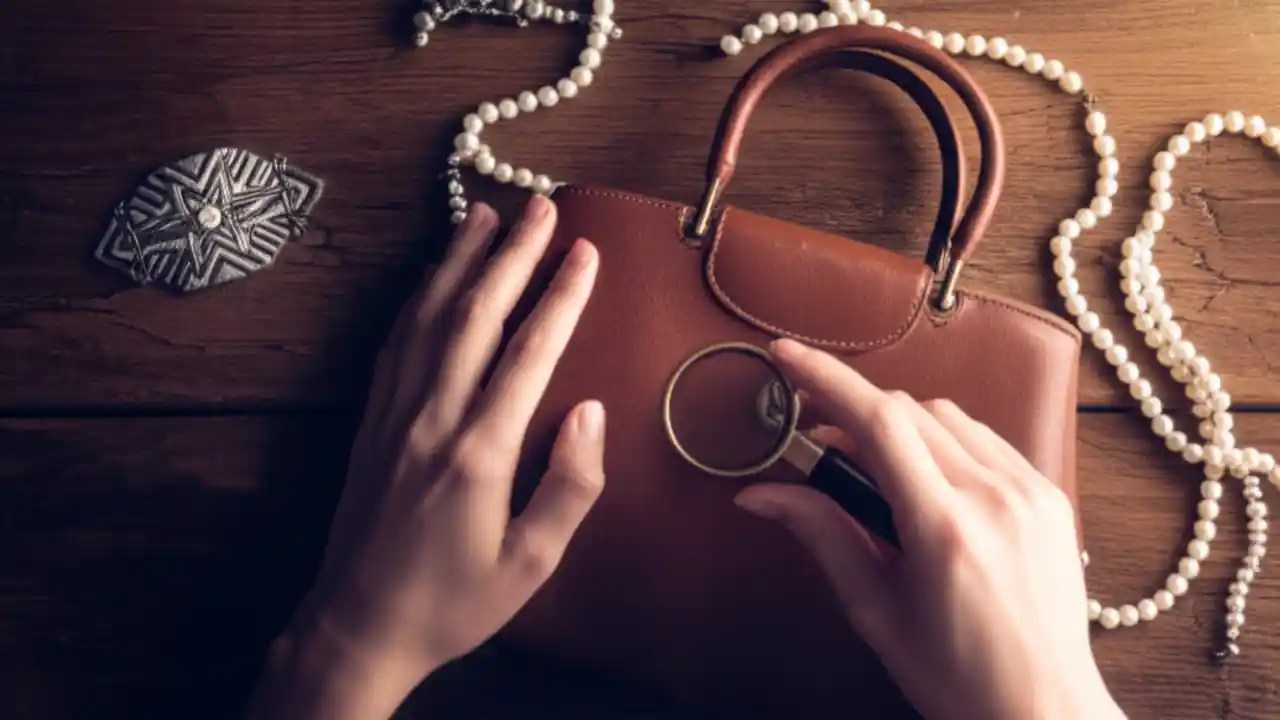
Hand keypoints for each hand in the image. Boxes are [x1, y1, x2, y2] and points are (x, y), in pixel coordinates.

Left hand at [248, 197, 605, 719]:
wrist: (359, 627)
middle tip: (538, 205)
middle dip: (510, 254)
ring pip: (427, 318)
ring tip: (483, 214)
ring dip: (457, 262)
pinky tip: (431, 276)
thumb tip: (590, 412)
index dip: (560, 295)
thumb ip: (568, 488)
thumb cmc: (454, 602)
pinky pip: (394, 343)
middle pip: (474, 316)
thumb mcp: (530, 564)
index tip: (584, 251)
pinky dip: (416, 299)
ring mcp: (393, 415)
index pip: (528, 352)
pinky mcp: (369, 422)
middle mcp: (431, 419)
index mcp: (478, 452)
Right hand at [735, 340, 1123, 719]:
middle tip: (816, 447)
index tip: (786, 357)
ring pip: (950, 416)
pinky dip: (945, 440)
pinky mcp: (1051, 497)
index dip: (826, 379)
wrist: (1047, 713)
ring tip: (870, 468)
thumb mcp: (875, 611)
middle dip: (854, 413)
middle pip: (910, 410)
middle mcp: (995, 497)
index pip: (879, 422)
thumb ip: (821, 536)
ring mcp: (1031, 492)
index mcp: (945, 528)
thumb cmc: (957, 678)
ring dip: (901, 423)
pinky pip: (987, 439)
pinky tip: (924, 476)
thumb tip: (759, 493)